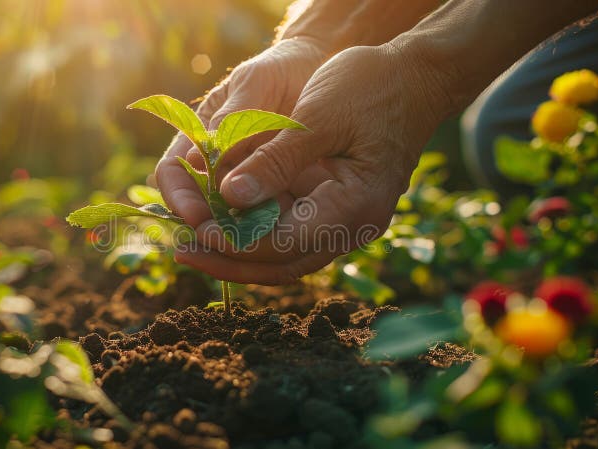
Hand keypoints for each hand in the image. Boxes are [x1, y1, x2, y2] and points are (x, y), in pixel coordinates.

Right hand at [153, 37, 328, 226]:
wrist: (321, 70)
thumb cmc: (279, 71)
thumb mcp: (255, 86)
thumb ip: (231, 120)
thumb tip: (199, 159)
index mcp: (199, 138)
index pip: (173, 173)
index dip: (178, 198)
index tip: (196, 215)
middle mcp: (218, 166)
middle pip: (199, 207)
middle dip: (207, 229)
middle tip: (225, 244)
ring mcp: (249, 182)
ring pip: (234, 220)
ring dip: (240, 237)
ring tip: (255, 251)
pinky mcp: (279, 193)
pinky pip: (271, 220)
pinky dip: (272, 232)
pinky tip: (286, 240)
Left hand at [175, 44, 451, 284]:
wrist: (415, 79)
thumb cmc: (370, 88)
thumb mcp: (319, 117)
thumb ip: (275, 161)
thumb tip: (228, 197)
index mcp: (355, 206)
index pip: (285, 244)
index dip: (236, 242)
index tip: (196, 230)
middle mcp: (353, 225)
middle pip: (282, 263)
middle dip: (230, 261)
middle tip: (183, 251)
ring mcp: (346, 220)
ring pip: (284, 254)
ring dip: (239, 250)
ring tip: (192, 240)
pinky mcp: (335, 208)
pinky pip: (289, 231)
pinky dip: (255, 229)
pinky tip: (223, 220)